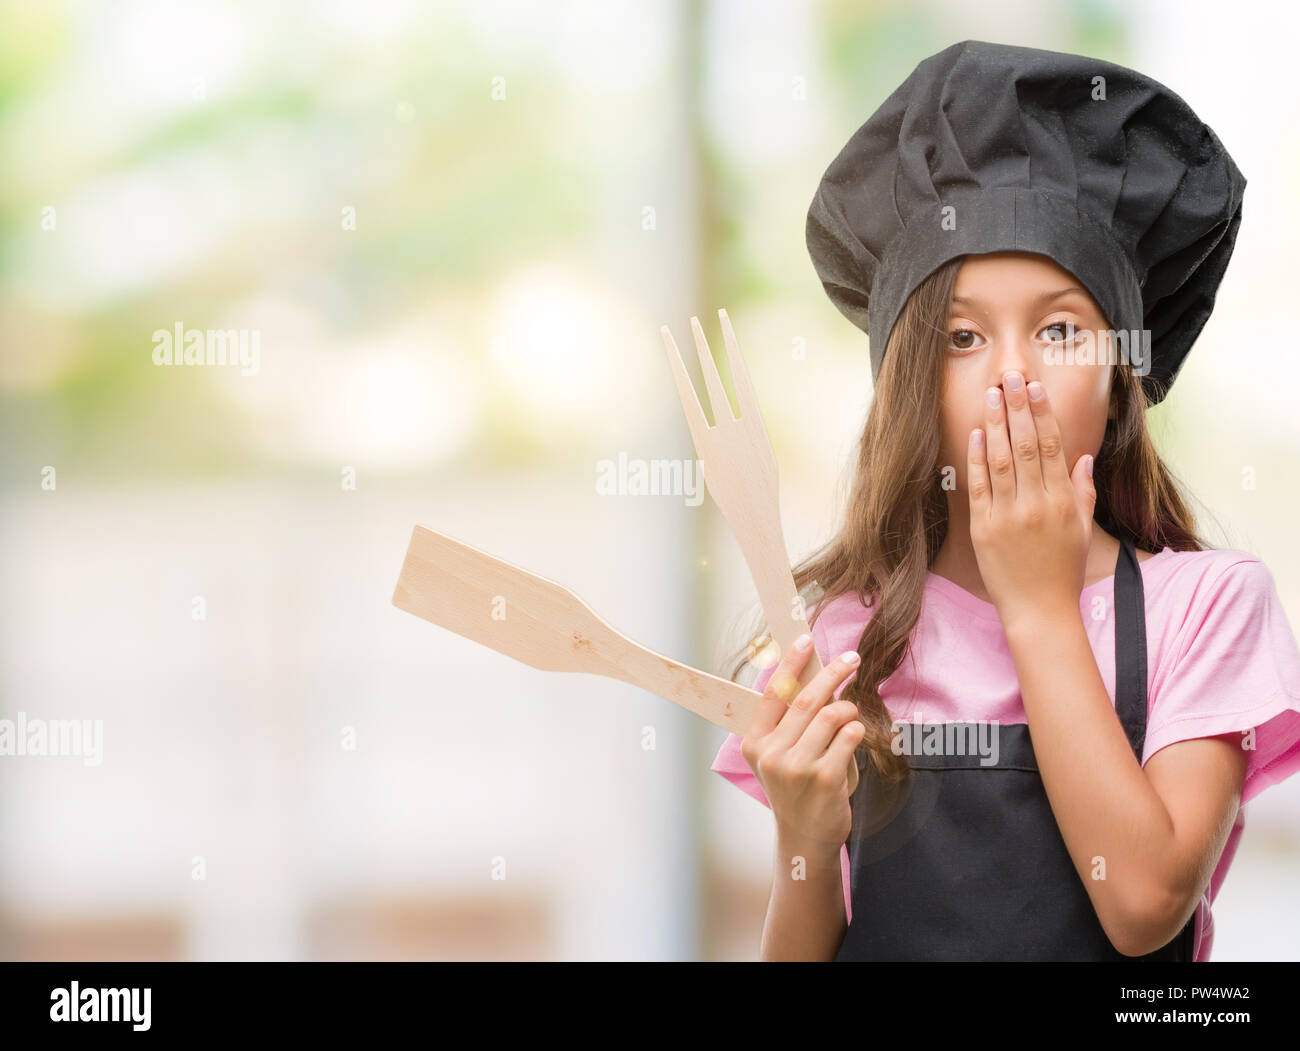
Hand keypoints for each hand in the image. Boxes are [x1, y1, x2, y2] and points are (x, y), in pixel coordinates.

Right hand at [741, 634, 865, 855]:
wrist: (805, 837)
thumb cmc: (796, 788)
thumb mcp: (779, 756)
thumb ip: (790, 723)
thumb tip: (815, 677)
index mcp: (755, 743)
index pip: (773, 694)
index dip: (790, 664)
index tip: (805, 639)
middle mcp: (772, 754)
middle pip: (806, 700)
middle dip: (832, 673)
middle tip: (852, 659)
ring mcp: (797, 768)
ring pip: (831, 716)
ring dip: (848, 709)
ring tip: (850, 714)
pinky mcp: (824, 779)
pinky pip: (849, 736)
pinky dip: (857, 730)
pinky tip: (854, 737)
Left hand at [967, 370, 1094, 630]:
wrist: (1039, 610)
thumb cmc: (1062, 571)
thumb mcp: (1083, 530)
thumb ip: (1084, 491)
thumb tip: (1084, 457)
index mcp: (1063, 501)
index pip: (1051, 447)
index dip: (1041, 414)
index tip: (1034, 388)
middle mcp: (1037, 503)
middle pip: (1025, 445)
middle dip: (1017, 408)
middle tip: (1009, 377)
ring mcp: (1009, 515)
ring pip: (1001, 460)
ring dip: (995, 425)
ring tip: (991, 396)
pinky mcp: (984, 528)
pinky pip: (979, 486)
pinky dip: (976, 459)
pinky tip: (974, 435)